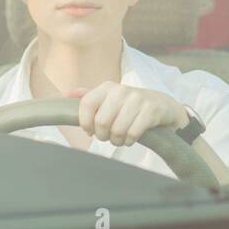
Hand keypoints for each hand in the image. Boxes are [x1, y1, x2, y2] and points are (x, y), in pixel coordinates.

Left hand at [67, 82, 187, 146]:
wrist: (163, 105)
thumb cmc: (130, 105)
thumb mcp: (109, 98)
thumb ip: (88, 97)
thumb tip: (65, 95)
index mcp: (107, 87)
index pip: (86, 104)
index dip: (85, 123)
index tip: (90, 131)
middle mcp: (121, 90)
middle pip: (101, 122)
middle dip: (103, 136)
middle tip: (108, 137)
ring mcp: (137, 99)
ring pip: (117, 130)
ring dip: (117, 141)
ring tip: (120, 138)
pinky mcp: (151, 111)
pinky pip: (133, 133)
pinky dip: (129, 141)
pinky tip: (131, 138)